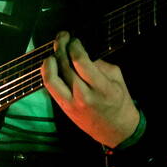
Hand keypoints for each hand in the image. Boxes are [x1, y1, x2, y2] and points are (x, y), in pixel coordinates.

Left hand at [40, 31, 140, 147]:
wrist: (116, 130)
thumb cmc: (119, 100)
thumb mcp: (117, 78)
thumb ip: (99, 64)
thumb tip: (81, 52)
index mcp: (101, 88)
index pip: (81, 62)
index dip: (74, 46)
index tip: (74, 39)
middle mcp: (84, 96)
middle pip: (65, 66)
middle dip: (61, 47)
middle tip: (62, 36)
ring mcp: (71, 103)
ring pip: (52, 78)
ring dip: (50, 60)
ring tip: (54, 50)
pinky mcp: (64, 108)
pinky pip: (50, 87)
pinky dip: (47, 73)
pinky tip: (50, 63)